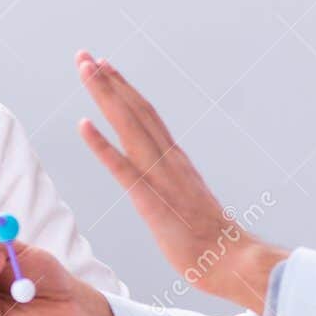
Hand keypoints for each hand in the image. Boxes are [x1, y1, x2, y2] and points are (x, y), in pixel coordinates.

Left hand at [74, 50, 285, 314]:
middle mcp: (169, 160)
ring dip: (104, 95)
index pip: (147, 115)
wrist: (233, 260)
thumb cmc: (213, 242)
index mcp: (176, 160)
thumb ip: (177, 188)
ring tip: (85, 69)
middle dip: (108, 81)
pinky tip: (82, 125)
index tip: (106, 67)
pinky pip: (122, 167)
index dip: (125, 89)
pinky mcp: (151, 200)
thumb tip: (168, 184)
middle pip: (135, 110)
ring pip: (128, 126)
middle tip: (84, 55)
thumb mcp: (190, 205)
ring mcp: (160, 177)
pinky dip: (101, 144)